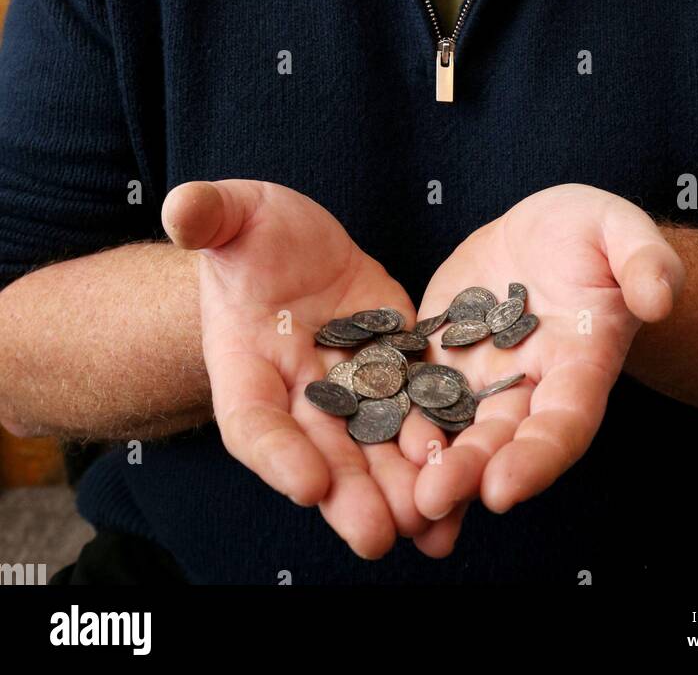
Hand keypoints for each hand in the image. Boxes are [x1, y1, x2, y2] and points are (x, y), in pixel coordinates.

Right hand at [161, 179, 464, 558]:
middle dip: (349, 496)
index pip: (252, 421)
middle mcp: (297, 392)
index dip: (276, 456)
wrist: (291, 247)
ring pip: (375, 447)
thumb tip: (179, 206)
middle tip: (378, 536)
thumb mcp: (230, 214)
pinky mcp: (397, 367)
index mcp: (244, 364)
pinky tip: (472, 472)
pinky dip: (439, 444)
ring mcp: (350, 386)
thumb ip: (207, 215)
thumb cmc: (249, 233)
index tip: (306, 484)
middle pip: (320, 456)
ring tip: (434, 524)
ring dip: (401, 488)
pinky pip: (418, 410)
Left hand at [400, 183, 684, 530]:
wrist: (546, 230)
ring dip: (431, 465)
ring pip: (457, 428)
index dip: (539, 458)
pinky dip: (395, 421)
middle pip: (503, 438)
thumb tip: (659, 297)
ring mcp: (483, 374)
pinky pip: (416, 391)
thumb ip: (645, 261)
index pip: (565, 421)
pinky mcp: (442, 355)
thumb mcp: (623, 230)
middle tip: (432, 502)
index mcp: (581, 363)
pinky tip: (360, 442)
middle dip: (470, 472)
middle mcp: (531, 384)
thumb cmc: (594, 233)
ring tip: (399, 499)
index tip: (505, 488)